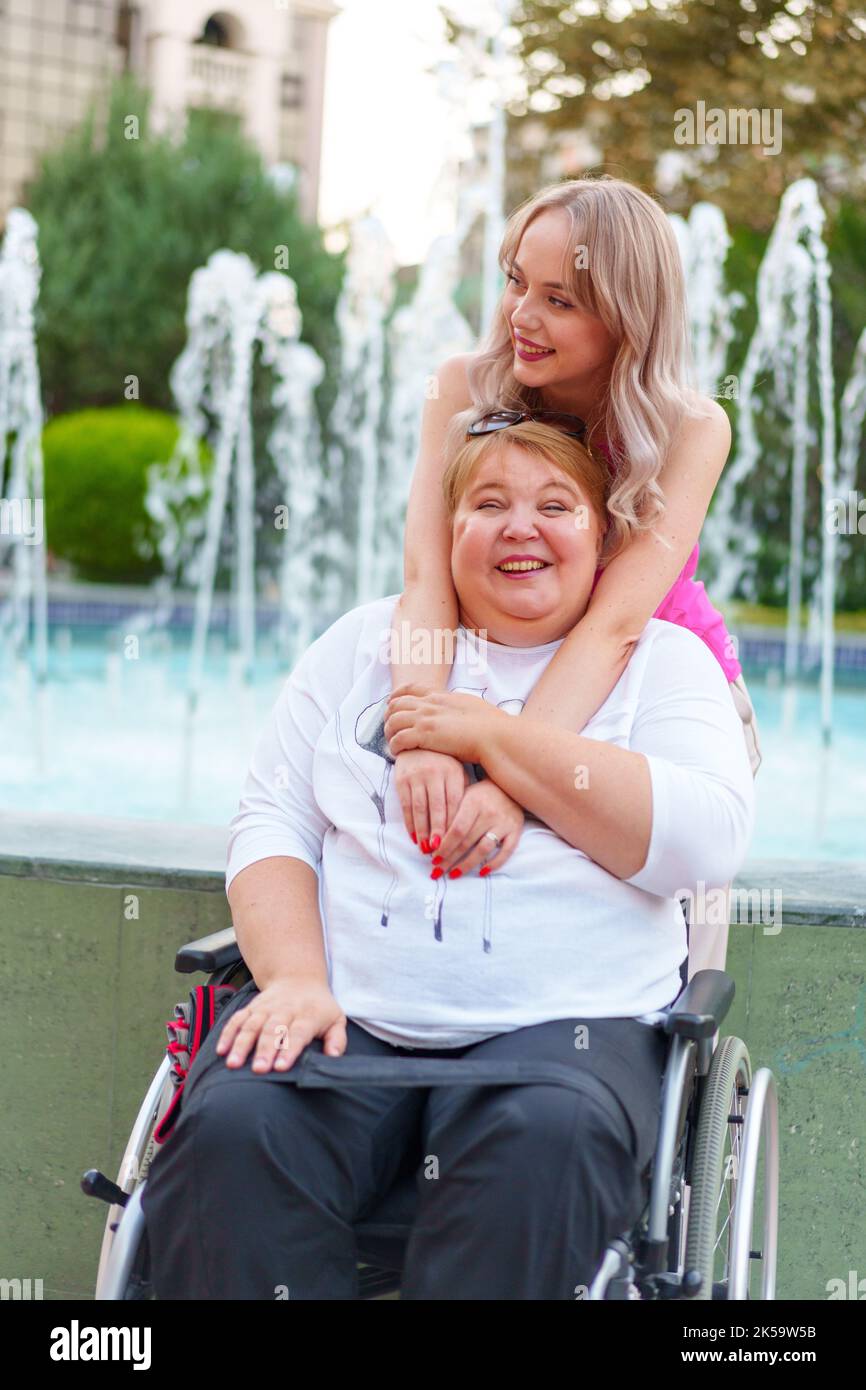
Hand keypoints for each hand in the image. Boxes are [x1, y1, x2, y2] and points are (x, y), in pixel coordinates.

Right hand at [214, 979, 346, 1072]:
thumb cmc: (318, 1006)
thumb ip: (337, 1040)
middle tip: (258, 1069)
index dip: (289, 1050)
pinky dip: (227, 1034)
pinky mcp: (251, 1007)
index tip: (281, 1067)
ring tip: (233, 1064)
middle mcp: (285, 1010)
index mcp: (307, 1015)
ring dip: (241, 1044)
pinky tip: (221, 1050)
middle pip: (272, 1030)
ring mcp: (266, 1008)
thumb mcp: (336, 1019)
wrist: (298, 978)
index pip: (298, 1033)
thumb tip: (334, 1057)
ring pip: (251, 1025)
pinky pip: (237, 1019)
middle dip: (264, 1050)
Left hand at [385, 683, 501, 763]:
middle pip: (396, 703)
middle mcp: (430, 704)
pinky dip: (394, 745)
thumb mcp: (472, 706)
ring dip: (389, 732)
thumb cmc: (491, 725)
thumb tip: (461, 709)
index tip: (392, 704)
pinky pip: (398, 739)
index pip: (410, 689)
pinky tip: (398, 752)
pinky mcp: (424, 735)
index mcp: (441, 696)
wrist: (495, 736)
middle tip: (390, 728)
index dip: (396, 696)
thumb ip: (459, 706)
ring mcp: (426, 719)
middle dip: (388, 715)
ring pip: (393, 720)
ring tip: (392, 742)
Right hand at [392, 747, 467, 850]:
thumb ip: (462, 792)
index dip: (453, 822)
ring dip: (422, 831)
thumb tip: (468, 821)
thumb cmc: (443, 762)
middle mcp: (434, 772)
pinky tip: (413, 836)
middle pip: (436, 807)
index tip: (454, 841)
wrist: (416, 742)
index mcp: (452, 771)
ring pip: (420, 808)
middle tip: (439, 851)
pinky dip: (409, 823)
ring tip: (425, 849)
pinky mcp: (401, 779)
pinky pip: (405, 805)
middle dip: (437, 831)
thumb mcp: (457, 771)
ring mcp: (416, 775)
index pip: (454, 801)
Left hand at [430, 777, 523, 877]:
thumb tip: (432, 840)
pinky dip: (495, 864)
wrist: (509, 785)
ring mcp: (504, 822)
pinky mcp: (516, 830)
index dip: (444, 846)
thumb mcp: (464, 795)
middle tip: (437, 871)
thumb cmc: (480, 793)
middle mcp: (490, 812)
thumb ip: (450, 814)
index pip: (456, 830)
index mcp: (473, 802)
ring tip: (453, 874)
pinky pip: (506, 852)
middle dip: (450, 859)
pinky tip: (482, 872)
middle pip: (467, 842)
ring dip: (467, 865)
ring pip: (483, 850)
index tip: (433, 858)